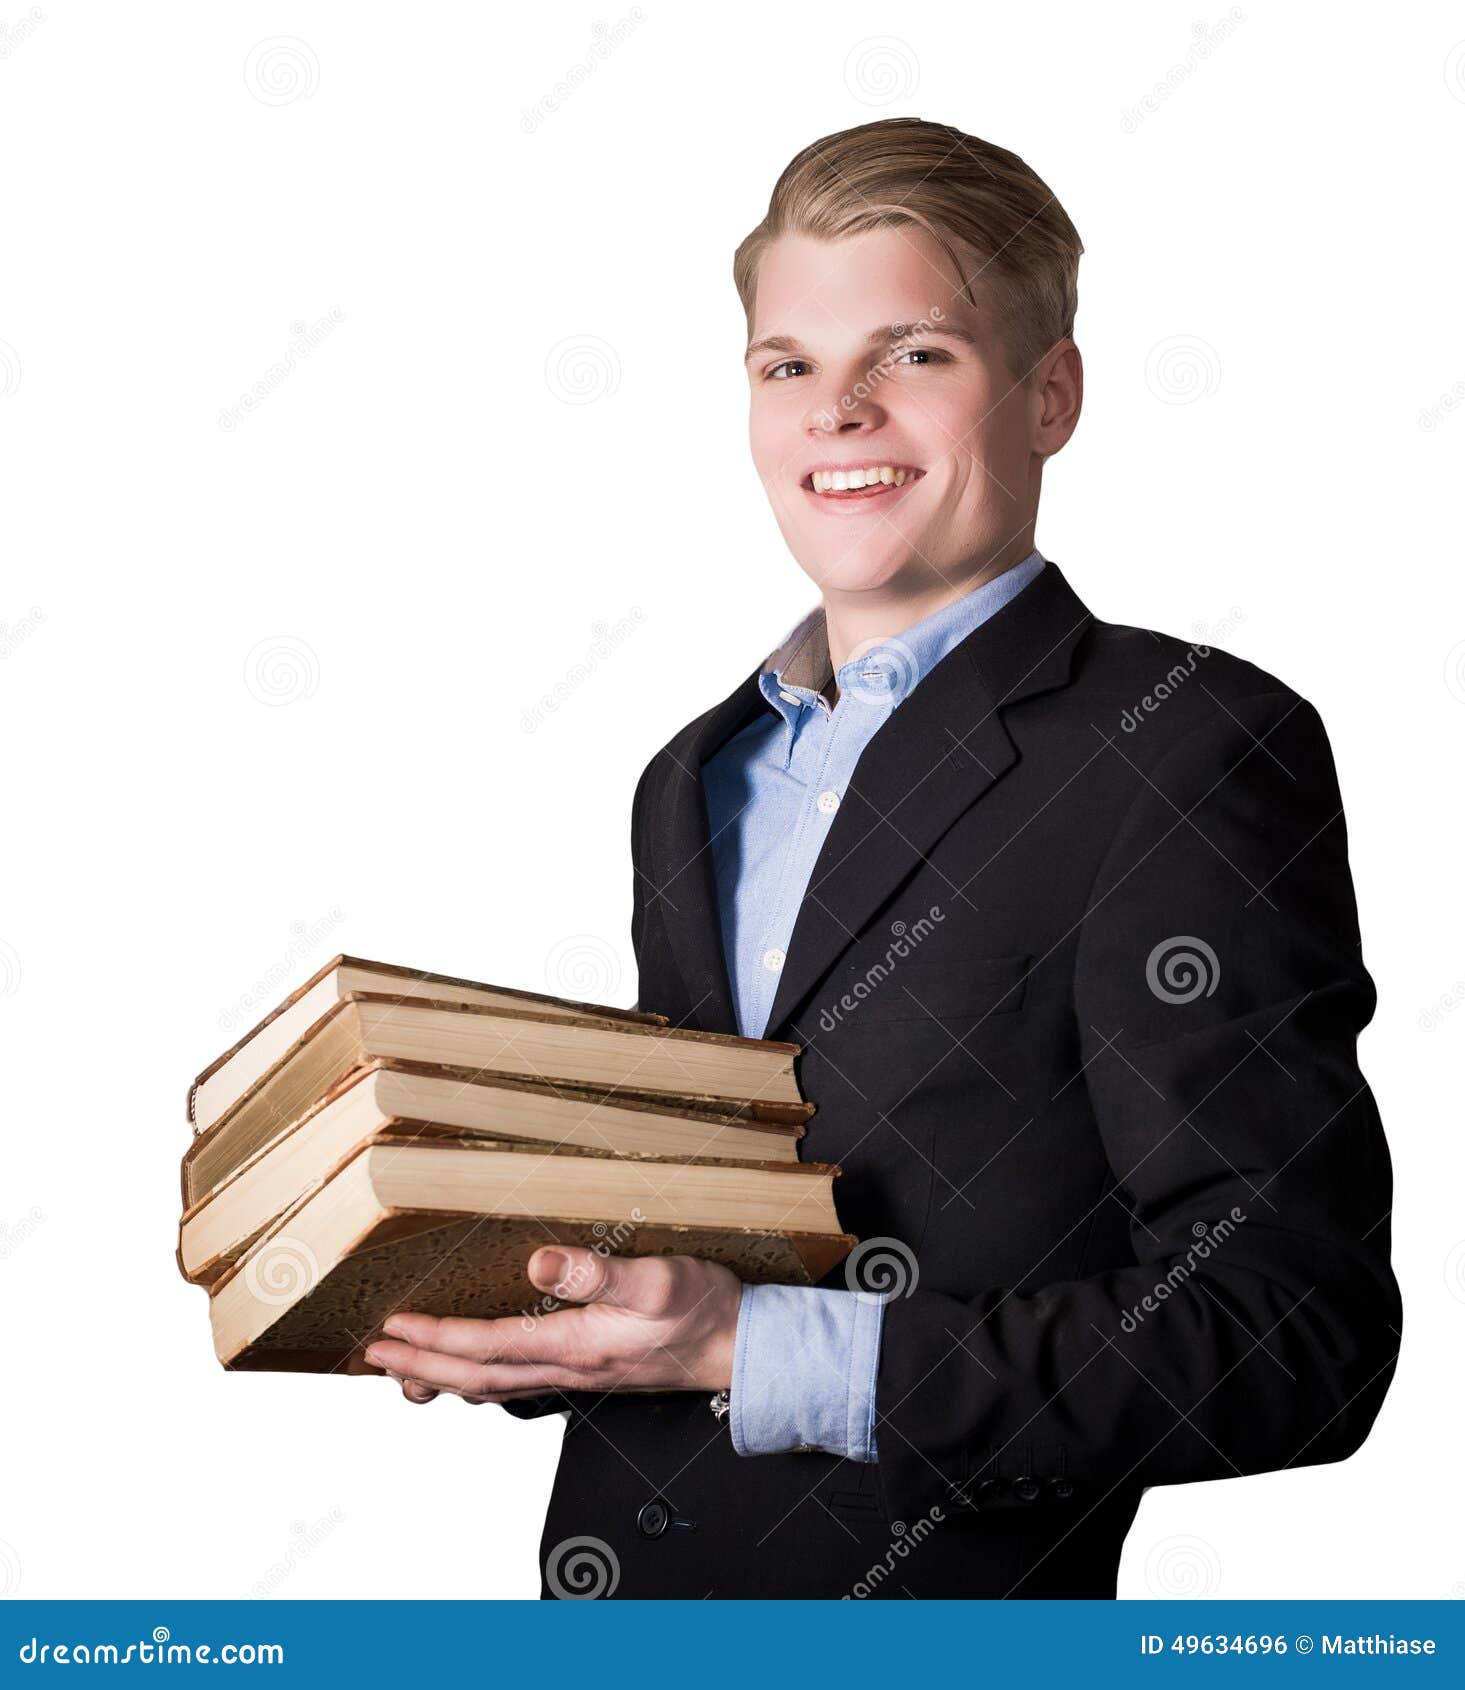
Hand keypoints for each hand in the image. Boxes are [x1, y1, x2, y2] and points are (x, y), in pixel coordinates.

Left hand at [362, 1247, 742, 1405]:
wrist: (740, 1346)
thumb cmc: (702, 1310)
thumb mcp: (656, 1281)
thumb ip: (597, 1274)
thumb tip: (537, 1263)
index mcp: (574, 1345)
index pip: (485, 1347)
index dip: (434, 1338)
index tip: (394, 1328)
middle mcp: (566, 1368)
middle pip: (475, 1376)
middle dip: (421, 1363)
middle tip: (376, 1352)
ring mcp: (575, 1373)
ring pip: (491, 1386)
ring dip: (443, 1377)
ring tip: (404, 1369)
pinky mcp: (588, 1368)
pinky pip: (516, 1382)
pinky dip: (479, 1378)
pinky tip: (473, 1371)